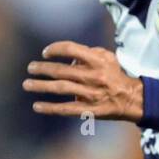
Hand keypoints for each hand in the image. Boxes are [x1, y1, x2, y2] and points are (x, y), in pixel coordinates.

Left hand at [23, 42, 144, 121]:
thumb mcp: (107, 57)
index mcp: (97, 60)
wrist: (131, 98)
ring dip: (41, 86)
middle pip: (61, 70)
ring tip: (27, 84)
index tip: (45, 53)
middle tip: (30, 68)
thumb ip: (88, 53)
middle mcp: (92, 76)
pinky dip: (50, 108)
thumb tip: (68, 58)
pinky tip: (37, 106)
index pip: (71, 49)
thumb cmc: (116, 75)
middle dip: (42, 68)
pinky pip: (66, 108)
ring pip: (60, 88)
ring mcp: (90, 94)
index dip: (55, 49)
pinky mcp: (88, 110)